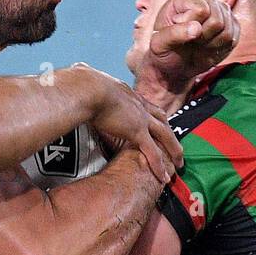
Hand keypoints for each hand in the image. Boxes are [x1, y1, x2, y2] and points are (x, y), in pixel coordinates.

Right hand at [60, 64, 180, 181]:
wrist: (89, 89)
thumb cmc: (84, 85)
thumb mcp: (89, 83)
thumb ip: (88, 85)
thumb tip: (76, 77)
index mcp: (128, 95)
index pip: (147, 106)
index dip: (155, 115)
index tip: (159, 122)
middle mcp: (139, 106)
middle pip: (162, 120)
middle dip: (171, 133)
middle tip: (177, 146)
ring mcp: (141, 119)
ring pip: (165, 136)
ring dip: (174, 151)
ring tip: (179, 164)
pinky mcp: (137, 132)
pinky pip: (152, 152)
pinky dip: (159, 166)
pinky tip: (164, 177)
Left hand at [140, 0, 239, 98]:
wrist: (174, 64)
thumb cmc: (164, 50)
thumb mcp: (159, 44)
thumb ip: (173, 34)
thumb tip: (196, 28)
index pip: (201, 10)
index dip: (190, 26)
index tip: (177, 32)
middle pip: (216, 20)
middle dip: (202, 38)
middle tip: (189, 41)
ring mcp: (221, 10)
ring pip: (226, 31)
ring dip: (210, 45)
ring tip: (197, 44)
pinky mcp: (232, 24)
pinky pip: (233, 39)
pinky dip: (219, 49)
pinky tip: (207, 47)